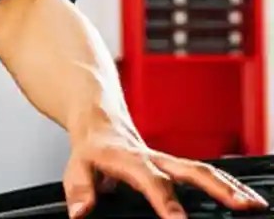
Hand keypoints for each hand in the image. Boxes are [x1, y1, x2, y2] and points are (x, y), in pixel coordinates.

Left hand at [65, 111, 267, 218]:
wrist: (100, 122)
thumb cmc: (91, 149)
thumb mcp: (76, 167)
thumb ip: (80, 190)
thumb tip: (80, 213)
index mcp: (130, 160)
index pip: (151, 181)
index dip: (165, 201)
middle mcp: (155, 158)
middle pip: (192, 170)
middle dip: (219, 188)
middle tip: (242, 206)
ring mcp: (170, 161)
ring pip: (205, 170)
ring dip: (232, 186)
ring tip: (256, 204)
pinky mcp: (178, 165)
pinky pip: (206, 173)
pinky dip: (228, 184)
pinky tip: (246, 197)